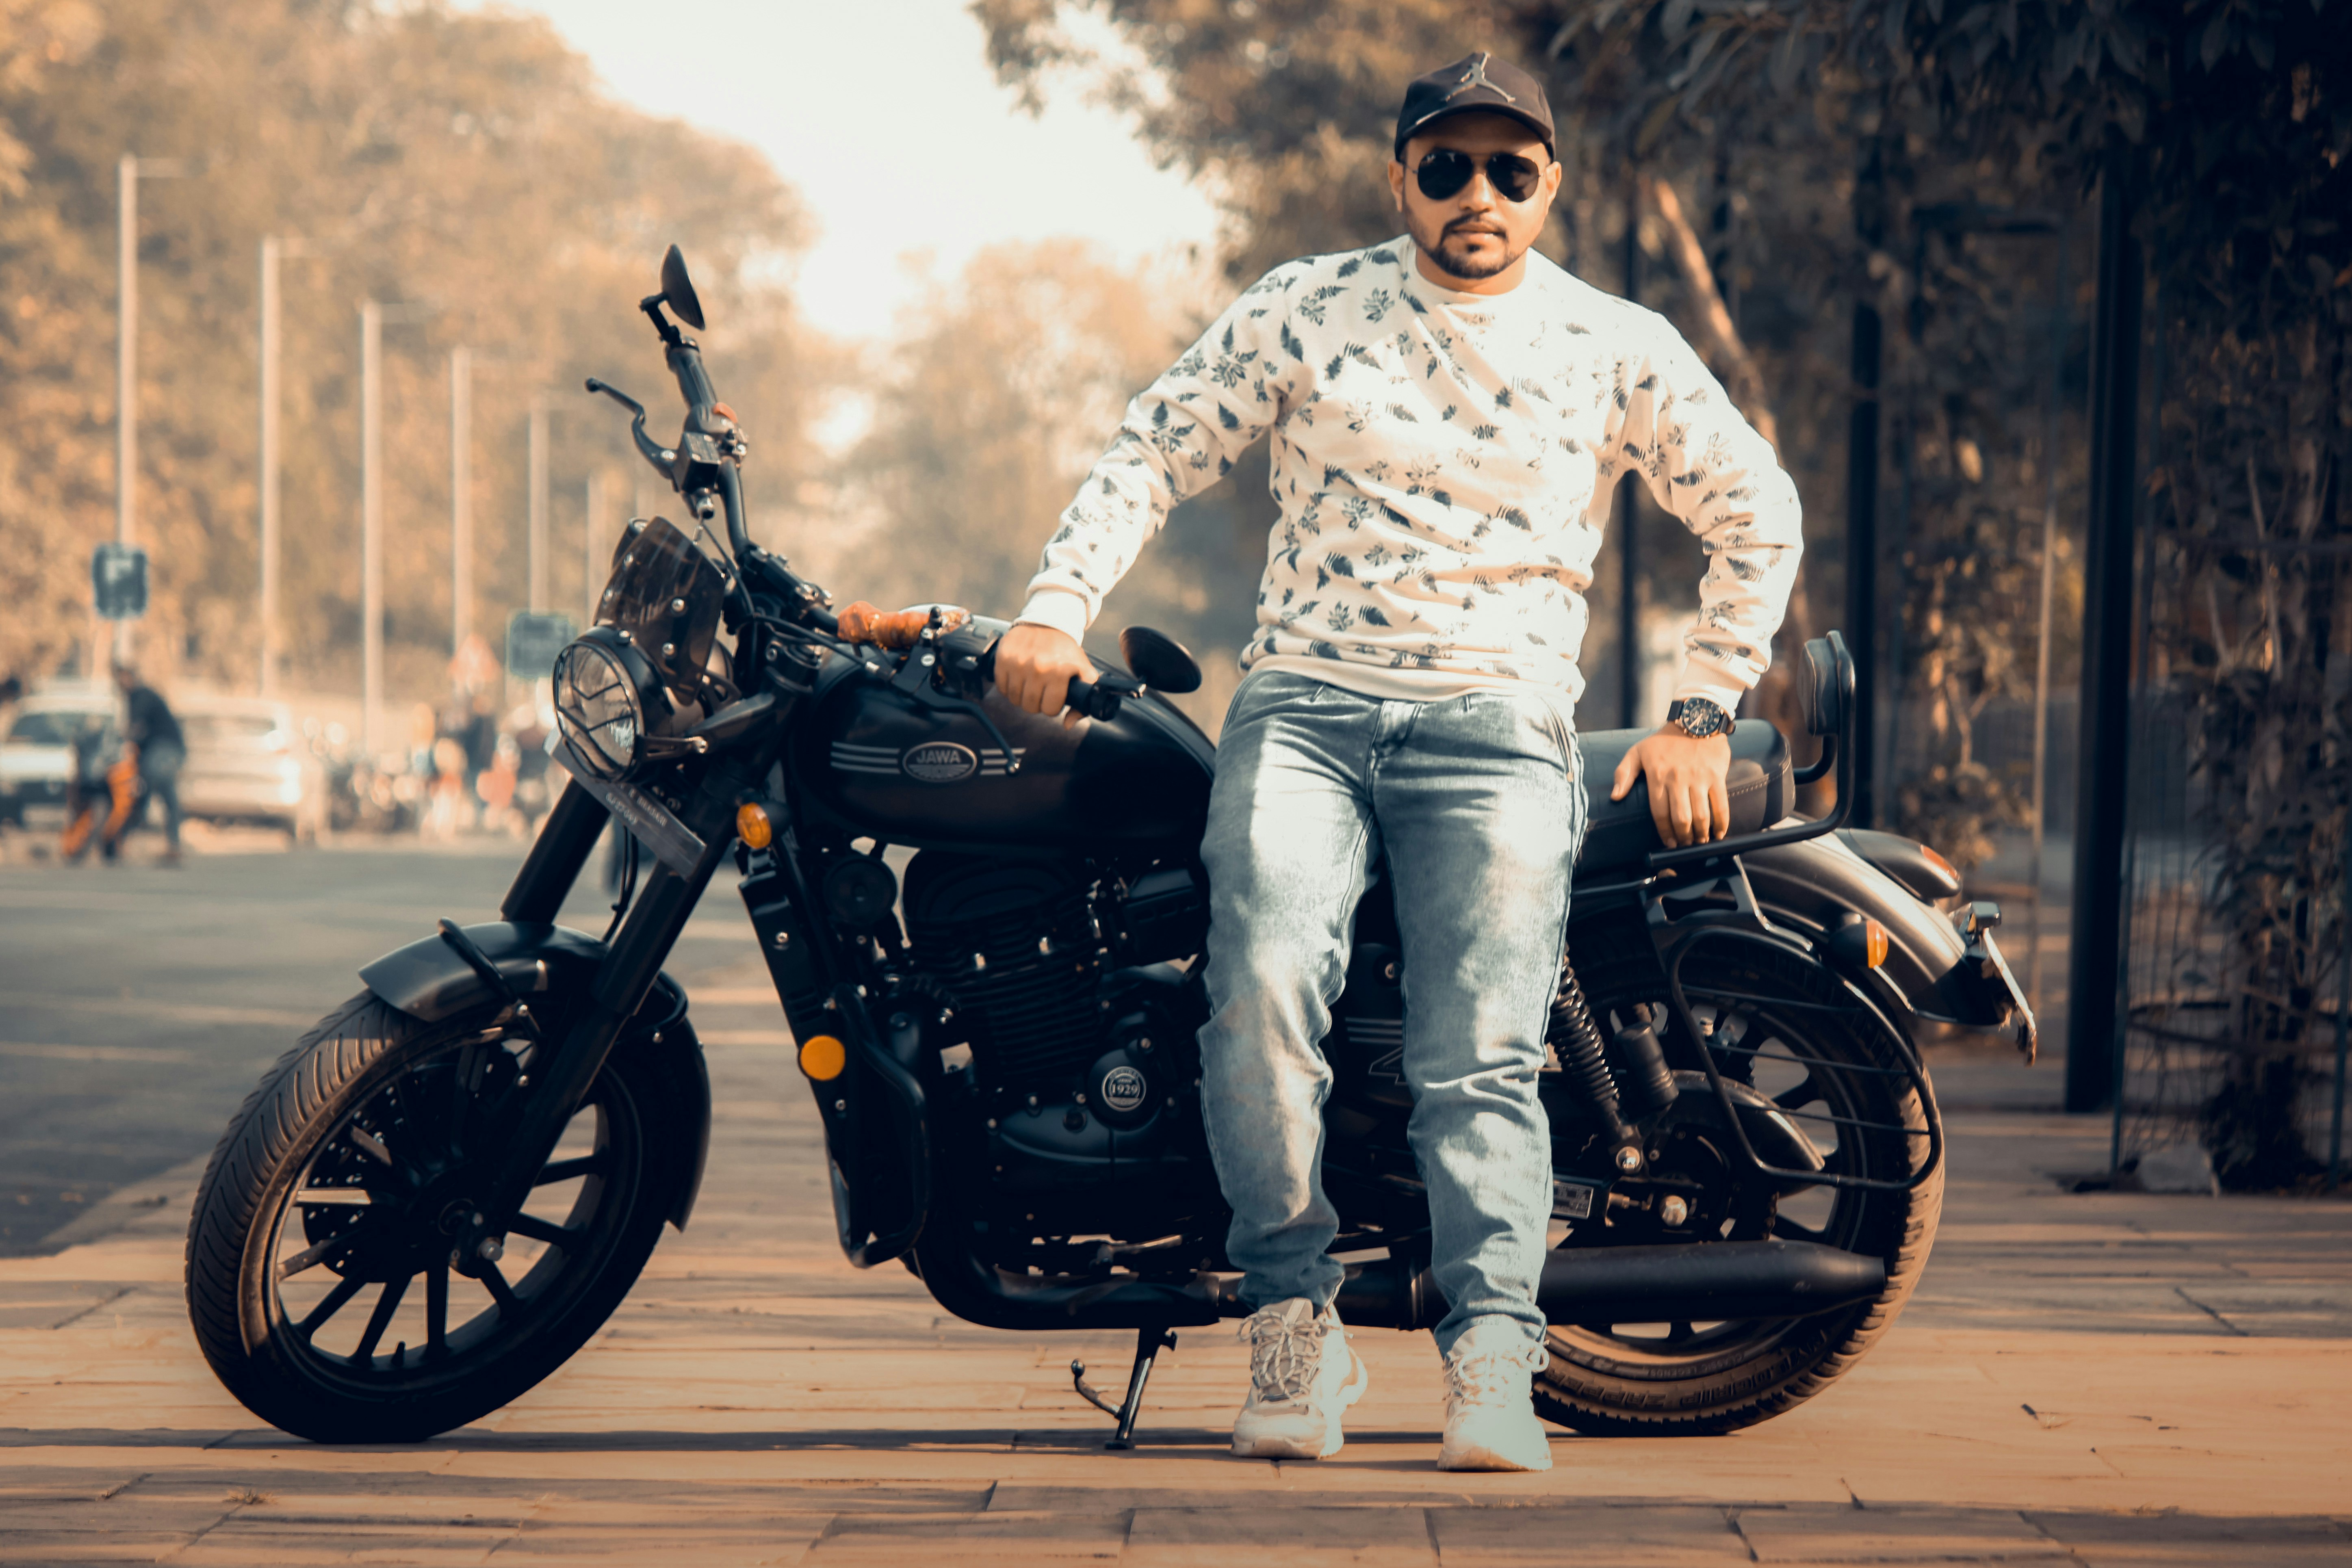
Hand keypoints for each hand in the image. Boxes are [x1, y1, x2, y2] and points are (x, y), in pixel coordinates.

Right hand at [993, 623, 1093, 719]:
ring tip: (1029, 683)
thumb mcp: (1082, 671)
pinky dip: (1008, 686)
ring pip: (1014, 699)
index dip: (1052, 706)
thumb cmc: (1064, 650)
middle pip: (1030, 707)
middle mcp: (1038, 668)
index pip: (1049, 709)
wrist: (1046, 623)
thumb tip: (1068, 724)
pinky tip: (1018, 677)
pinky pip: (1001, 687)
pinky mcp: (1003, 658)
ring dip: (1021, 696)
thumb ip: (1082, 701)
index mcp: (1059, 672)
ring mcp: (1018, 663)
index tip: (1053, 697)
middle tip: (1040, 691)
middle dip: (1036, 703)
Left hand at [1609, 726, 1733, 846]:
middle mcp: (1677, 779)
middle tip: (1685, 846)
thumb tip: (1615, 797)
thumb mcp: (1637, 752)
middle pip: (1681, 818)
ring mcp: (1699, 778)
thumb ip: (1623, 774)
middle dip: (1683, 837)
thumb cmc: (1664, 740)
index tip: (1669, 843)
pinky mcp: (1716, 776)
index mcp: (1657, 776)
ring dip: (1701, 834)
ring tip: (1700, 842)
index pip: (1659, 812)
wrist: (1696, 720)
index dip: (1664, 832)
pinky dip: (1722, 822)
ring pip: (1701, 815)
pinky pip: (1720, 804)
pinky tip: (1719, 833)